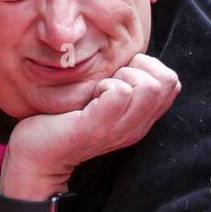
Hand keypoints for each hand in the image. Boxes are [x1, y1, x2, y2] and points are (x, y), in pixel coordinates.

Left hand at [6, 54, 180, 177]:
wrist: (37, 157)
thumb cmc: (64, 121)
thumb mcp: (102, 101)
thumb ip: (121, 85)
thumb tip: (130, 55)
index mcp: (140, 119)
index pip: (173, 83)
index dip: (148, 68)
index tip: (118, 77)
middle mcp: (136, 126)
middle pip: (169, 81)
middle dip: (138, 68)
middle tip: (108, 81)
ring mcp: (120, 129)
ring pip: (149, 86)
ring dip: (122, 77)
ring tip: (98, 90)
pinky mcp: (99, 127)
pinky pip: (120, 92)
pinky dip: (103, 85)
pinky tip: (87, 98)